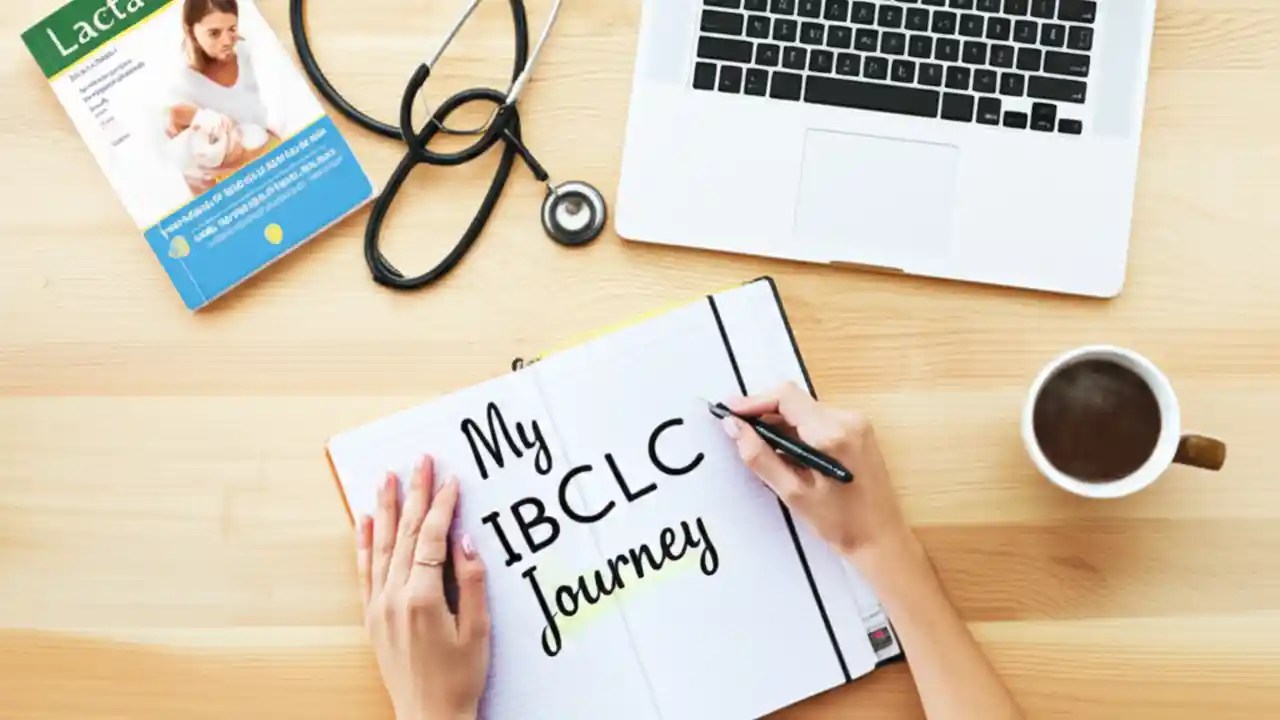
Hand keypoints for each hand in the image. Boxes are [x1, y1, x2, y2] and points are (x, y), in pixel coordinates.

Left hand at [356, 455, 489, 719]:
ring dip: (385, 508)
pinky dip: (364, 542)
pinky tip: (364, 520)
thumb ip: (471, 582)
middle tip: (420, 461)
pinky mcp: (372, 616)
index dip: (442, 506)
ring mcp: (379, 606)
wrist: (429, 717)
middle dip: (414, 494)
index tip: (451, 479)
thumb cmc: (460, 679)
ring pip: (381, 546)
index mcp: (422, 599)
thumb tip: (465, 540)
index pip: (432, 539)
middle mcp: (394, 598)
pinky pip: (365, 570)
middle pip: (405, 534)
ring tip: (386, 477)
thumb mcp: (477, 631)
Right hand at [721, 382, 916, 565]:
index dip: (753, 401)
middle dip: (763, 414)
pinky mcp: (858, 432)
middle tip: (738, 433)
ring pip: (804, 411)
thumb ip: (760, 457)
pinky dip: (797, 432)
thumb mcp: (794, 494)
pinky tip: (787, 455)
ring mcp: (856, 424)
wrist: (882, 539)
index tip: (729, 413)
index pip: (785, 397)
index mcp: (832, 434)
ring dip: (780, 425)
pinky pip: (818, 421)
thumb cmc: (842, 524)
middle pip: (794, 402)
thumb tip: (734, 428)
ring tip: (762, 450)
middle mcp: (848, 420)